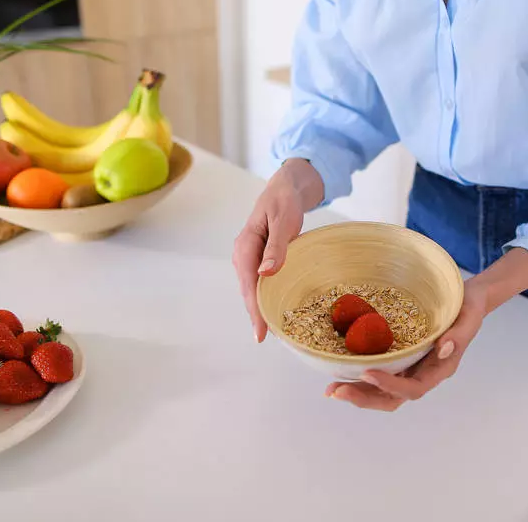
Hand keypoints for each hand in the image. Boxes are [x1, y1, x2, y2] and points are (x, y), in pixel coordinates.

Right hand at [233, 159, 323, 341]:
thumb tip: (265, 274)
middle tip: (264, 338)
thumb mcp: (283, 221)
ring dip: (259, 307)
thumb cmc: (284, 203)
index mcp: (245, 247)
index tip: (260, 332)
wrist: (285, 189)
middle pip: (248, 291)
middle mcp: (243, 255)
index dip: (254, 310)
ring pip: (252, 288)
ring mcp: (249, 258)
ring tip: (268, 330)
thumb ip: (276, 247)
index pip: (248, 285)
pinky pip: (259, 282)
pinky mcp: (258, 259)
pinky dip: (264, 296)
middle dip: (255, 314)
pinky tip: (272, 308)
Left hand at [325, 280, 487, 410]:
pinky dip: (360, 376)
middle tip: (337, 391)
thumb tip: (442, 349)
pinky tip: (339, 371)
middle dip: (364, 397)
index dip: (390, 385)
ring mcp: (410, 368)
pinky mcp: (400, 358)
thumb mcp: (468, 317)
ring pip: (382, 391)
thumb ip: (458, 335)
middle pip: (392, 398)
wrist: (467, 299)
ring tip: (331, 389)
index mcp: (440, 369)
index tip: (367, 373)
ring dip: (358, 392)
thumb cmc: (468, 307)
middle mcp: (422, 374)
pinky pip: (380, 372)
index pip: (413, 388)